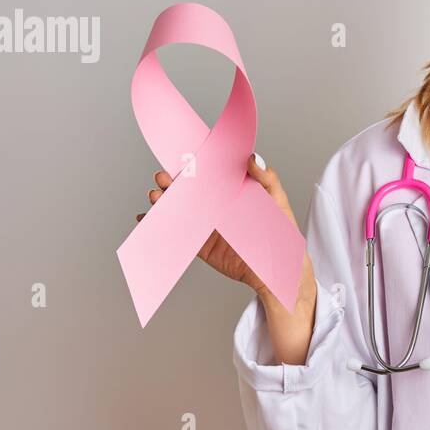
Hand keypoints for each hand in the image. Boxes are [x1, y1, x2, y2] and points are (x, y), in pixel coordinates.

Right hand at [135, 154, 308, 296]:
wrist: (278, 271)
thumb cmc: (283, 233)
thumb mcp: (278, 202)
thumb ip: (267, 180)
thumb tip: (252, 158)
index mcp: (233, 193)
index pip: (210, 175)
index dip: (194, 166)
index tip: (181, 159)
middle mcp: (218, 208)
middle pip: (190, 191)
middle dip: (173, 183)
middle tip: (163, 178)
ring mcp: (209, 226)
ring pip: (181, 211)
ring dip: (165, 202)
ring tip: (156, 196)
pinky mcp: (203, 247)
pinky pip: (179, 235)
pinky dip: (161, 227)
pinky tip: (147, 219)